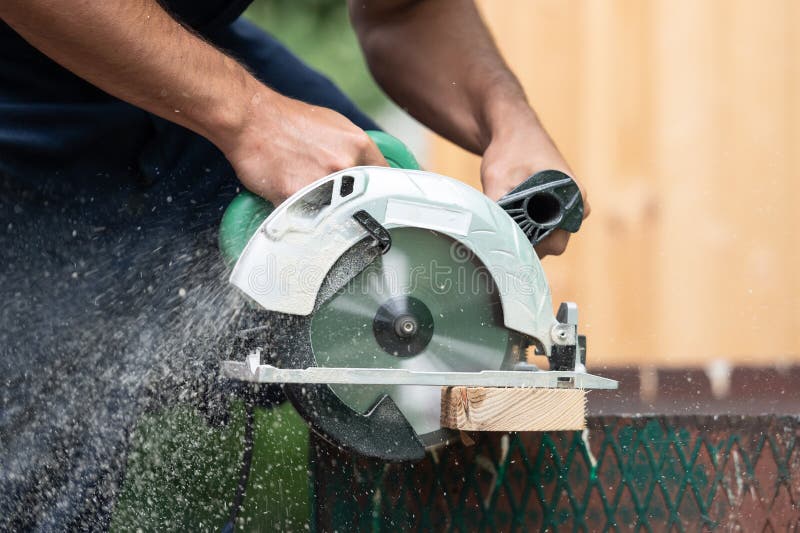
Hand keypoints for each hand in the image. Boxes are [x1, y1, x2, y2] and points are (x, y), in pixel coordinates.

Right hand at [221, 91, 387, 204]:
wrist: (250, 119)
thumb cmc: (288, 121)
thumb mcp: (334, 125)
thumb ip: (356, 150)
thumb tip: (372, 170)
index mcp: (358, 144)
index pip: (387, 179)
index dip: (382, 194)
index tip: (379, 204)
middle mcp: (346, 164)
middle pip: (363, 200)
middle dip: (352, 205)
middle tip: (339, 205)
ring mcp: (323, 182)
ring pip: (337, 213)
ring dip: (328, 214)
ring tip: (311, 199)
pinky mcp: (298, 197)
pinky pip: (309, 218)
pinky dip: (303, 215)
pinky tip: (293, 201)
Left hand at [480, 112, 589, 256]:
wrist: (514, 130)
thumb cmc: (510, 149)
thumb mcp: (497, 178)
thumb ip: (496, 208)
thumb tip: (491, 235)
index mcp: (574, 197)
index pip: (555, 242)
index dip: (529, 246)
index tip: (507, 241)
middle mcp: (578, 205)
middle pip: (553, 245)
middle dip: (528, 244)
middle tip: (502, 233)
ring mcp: (570, 208)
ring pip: (548, 240)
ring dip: (527, 236)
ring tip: (505, 221)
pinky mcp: (560, 208)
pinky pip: (545, 231)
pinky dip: (528, 229)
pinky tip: (511, 218)